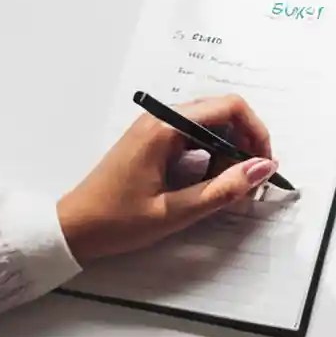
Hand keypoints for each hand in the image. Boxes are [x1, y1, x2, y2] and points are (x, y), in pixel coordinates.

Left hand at [57, 95, 278, 262]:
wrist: (72, 229)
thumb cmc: (117, 222)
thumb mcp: (176, 212)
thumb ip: (223, 189)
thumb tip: (263, 168)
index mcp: (165, 128)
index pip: (228, 107)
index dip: (255, 133)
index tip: (262, 166)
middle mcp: (161, 119)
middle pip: (222, 114)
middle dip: (244, 145)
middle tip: (247, 183)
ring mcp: (156, 128)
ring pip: (211, 127)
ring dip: (228, 154)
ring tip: (226, 189)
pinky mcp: (154, 141)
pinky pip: (194, 138)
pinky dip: (211, 157)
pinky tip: (207, 185)